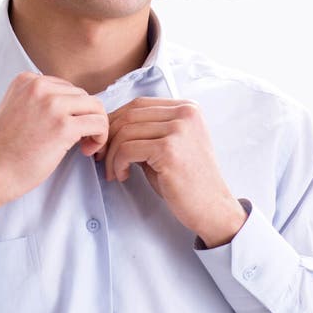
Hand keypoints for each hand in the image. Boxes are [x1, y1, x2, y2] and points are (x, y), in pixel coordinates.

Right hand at [0, 72, 107, 217]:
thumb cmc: (3, 150)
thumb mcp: (16, 109)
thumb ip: (39, 101)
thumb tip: (72, 105)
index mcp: (27, 80)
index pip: (66, 87)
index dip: (72, 110)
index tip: (68, 128)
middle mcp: (40, 87)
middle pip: (83, 95)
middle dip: (85, 117)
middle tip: (80, 141)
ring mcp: (52, 105)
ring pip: (95, 106)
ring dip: (97, 126)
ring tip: (85, 145)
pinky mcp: (63, 126)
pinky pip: (99, 123)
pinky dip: (100, 137)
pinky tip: (87, 150)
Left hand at [97, 97, 246, 246]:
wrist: (212, 208)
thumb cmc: (188, 180)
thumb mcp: (171, 145)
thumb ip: (148, 130)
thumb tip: (110, 126)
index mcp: (187, 108)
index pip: (139, 104)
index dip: (116, 121)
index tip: (106, 141)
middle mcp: (185, 113)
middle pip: (130, 114)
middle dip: (109, 136)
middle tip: (100, 155)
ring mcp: (178, 130)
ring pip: (125, 131)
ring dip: (111, 153)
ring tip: (113, 170)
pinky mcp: (169, 149)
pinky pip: (127, 149)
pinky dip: (117, 163)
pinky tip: (122, 175)